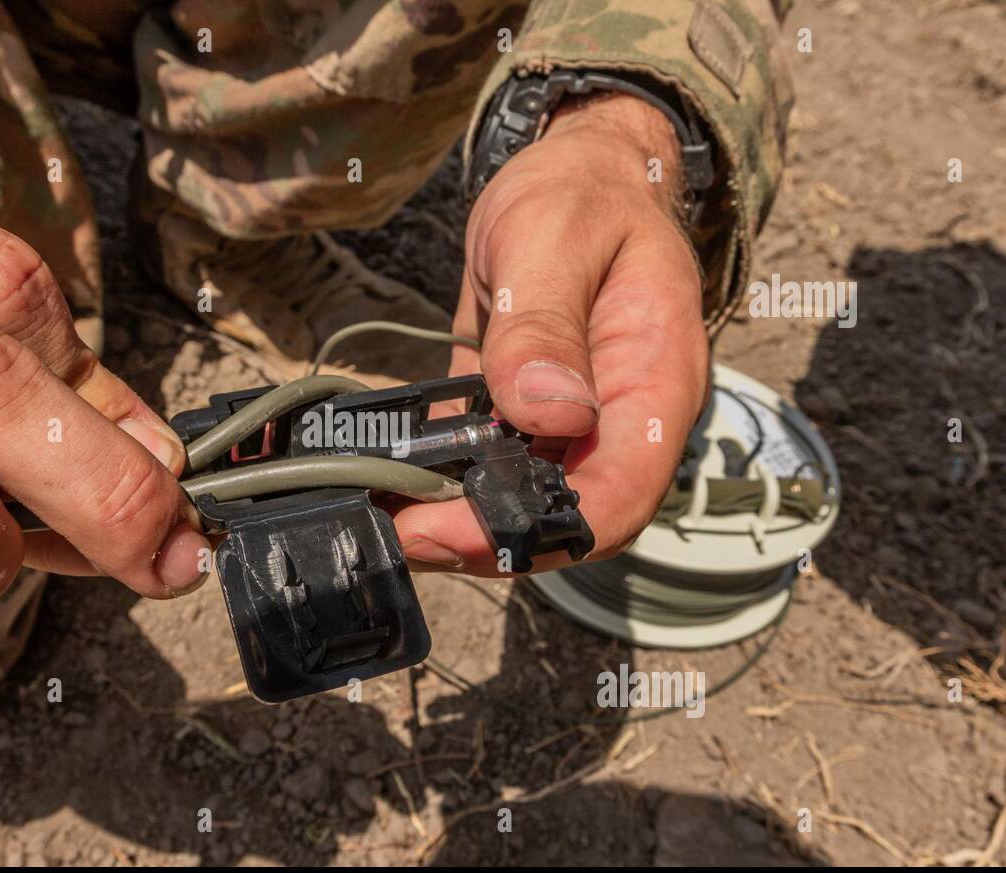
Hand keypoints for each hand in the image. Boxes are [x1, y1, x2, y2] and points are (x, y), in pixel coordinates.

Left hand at [395, 93, 709, 572]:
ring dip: (453, 516)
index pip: (618, 498)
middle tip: (395, 530)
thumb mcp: (555, 240)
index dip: (538, 533)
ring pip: (520, 500)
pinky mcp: (521, 414)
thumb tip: (549, 415)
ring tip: (380, 509)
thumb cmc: (580, 195)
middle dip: (481, 538)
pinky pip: (487, 464)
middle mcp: (616, 422)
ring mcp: (568, 424)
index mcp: (653, 386)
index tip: (449, 531)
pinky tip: (385, 476)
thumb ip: (546, 326)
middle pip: (563, 517)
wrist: (574, 172)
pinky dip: (440, 477)